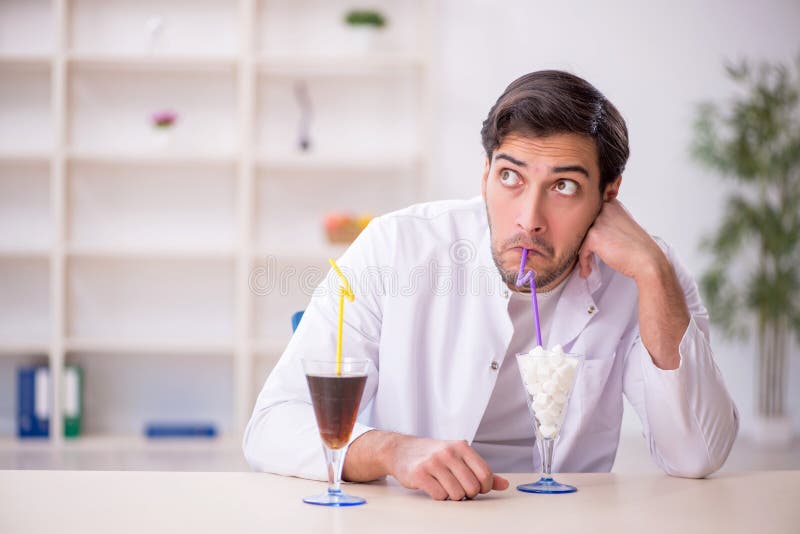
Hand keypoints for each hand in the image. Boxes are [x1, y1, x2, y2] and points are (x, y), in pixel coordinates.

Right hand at [387, 435, 508, 500]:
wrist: (401, 450)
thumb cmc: (433, 454)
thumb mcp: (458, 456)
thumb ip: (480, 470)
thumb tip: (504, 484)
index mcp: (461, 446)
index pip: (485, 474)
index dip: (484, 487)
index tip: (476, 488)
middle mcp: (448, 452)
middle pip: (472, 487)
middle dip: (467, 493)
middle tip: (458, 488)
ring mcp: (433, 462)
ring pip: (457, 494)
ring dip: (452, 496)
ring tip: (445, 486)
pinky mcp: (420, 474)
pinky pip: (440, 496)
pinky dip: (439, 496)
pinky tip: (434, 487)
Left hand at [578, 199, 664, 280]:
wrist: (647, 260)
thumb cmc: (638, 247)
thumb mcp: (622, 226)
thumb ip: (608, 223)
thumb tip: (594, 230)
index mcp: (612, 205)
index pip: (590, 213)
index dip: (587, 229)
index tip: (588, 243)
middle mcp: (605, 210)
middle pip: (582, 225)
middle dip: (582, 241)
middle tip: (584, 255)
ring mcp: (598, 222)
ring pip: (580, 239)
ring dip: (582, 253)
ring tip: (586, 265)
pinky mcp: (594, 236)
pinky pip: (581, 251)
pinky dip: (583, 263)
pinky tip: (587, 270)